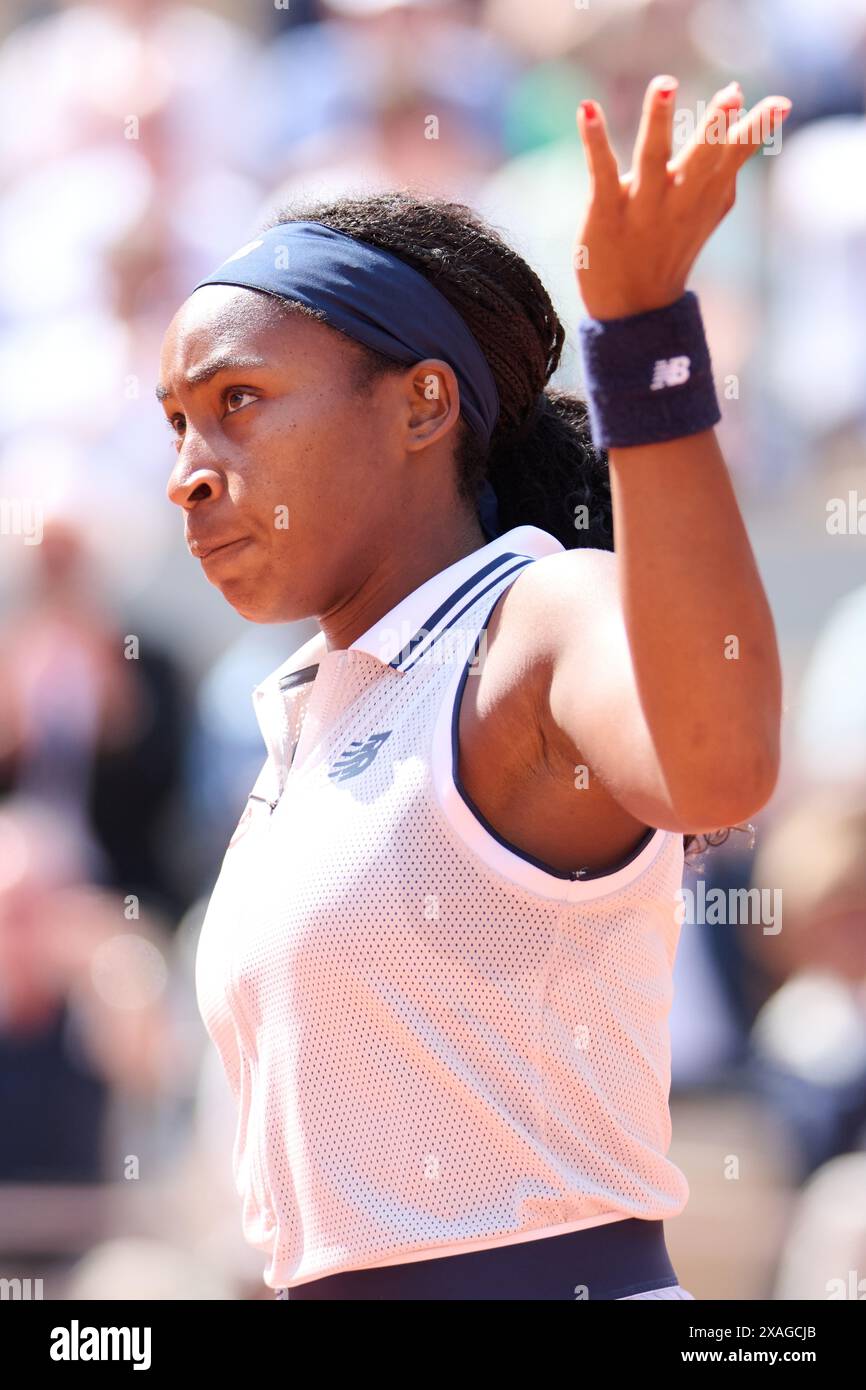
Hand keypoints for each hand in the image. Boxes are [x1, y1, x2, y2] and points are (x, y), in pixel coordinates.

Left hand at [573, 75, 791, 319]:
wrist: (632, 308)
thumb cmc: (672, 247)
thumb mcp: (708, 208)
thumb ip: (725, 161)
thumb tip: (740, 104)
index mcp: (705, 195)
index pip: (734, 158)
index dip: (756, 131)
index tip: (780, 103)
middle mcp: (677, 199)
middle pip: (701, 158)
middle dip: (715, 128)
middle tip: (731, 96)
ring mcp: (641, 205)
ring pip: (652, 158)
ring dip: (657, 120)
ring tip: (665, 84)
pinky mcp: (605, 210)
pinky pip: (601, 171)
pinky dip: (594, 140)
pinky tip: (588, 108)